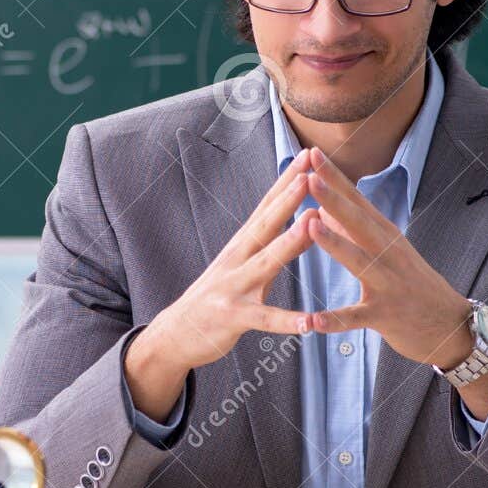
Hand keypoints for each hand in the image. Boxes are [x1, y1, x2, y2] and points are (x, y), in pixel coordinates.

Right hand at [126, 152, 317, 419]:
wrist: (175, 334)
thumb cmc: (218, 296)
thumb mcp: (243, 264)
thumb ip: (272, 243)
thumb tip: (308, 217)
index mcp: (241, 245)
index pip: (267, 206)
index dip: (287, 181)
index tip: (310, 153)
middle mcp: (236, 260)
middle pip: (265, 224)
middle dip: (288, 198)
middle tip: (311, 172)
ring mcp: (233, 288)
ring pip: (265, 264)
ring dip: (288, 243)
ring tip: (312, 225)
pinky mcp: (233, 318)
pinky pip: (265, 320)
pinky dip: (288, 322)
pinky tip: (311, 323)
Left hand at [299, 147, 475, 369]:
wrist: (451, 325)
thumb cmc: (413, 285)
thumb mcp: (387, 251)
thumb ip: (354, 231)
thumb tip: (323, 207)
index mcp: (386, 236)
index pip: (357, 200)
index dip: (335, 178)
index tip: (312, 153)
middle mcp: (389, 254)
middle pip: (359, 222)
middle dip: (333, 198)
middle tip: (309, 175)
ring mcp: (389, 283)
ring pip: (359, 261)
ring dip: (334, 243)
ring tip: (310, 225)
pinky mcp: (386, 315)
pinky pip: (356, 318)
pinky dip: (335, 320)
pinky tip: (313, 320)